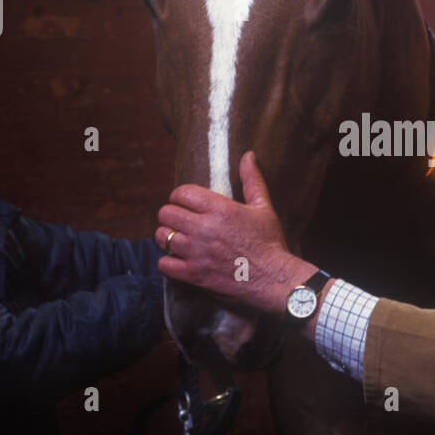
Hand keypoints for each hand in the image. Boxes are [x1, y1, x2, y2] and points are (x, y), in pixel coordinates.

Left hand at [154, 151, 311, 312]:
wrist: (274, 279)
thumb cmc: (270, 242)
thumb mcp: (264, 207)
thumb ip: (252, 180)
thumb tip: (248, 155)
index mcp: (220, 209)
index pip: (181, 193)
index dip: (180, 196)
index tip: (185, 203)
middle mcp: (204, 228)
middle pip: (166, 213)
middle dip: (171, 215)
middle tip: (180, 221)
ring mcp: (196, 253)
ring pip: (161, 237)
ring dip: (166, 237)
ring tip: (177, 239)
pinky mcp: (194, 275)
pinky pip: (164, 264)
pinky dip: (168, 262)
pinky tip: (178, 260)